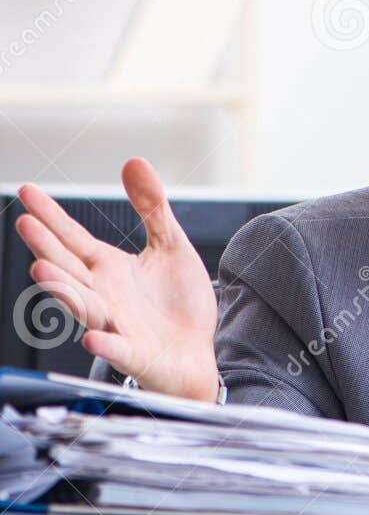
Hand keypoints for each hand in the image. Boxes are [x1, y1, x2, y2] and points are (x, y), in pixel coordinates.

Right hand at [14, 158, 219, 400]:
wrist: (196, 352)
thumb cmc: (178, 302)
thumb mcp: (171, 246)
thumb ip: (152, 208)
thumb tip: (134, 161)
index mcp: (107, 268)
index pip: (73, 238)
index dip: (51, 216)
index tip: (27, 191)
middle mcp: (103, 294)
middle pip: (69, 268)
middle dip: (47, 248)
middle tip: (25, 223)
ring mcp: (115, 325)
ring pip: (84, 307)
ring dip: (64, 291)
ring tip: (43, 272)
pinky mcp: (135, 354)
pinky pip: (117, 349)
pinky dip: (105, 344)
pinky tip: (94, 337)